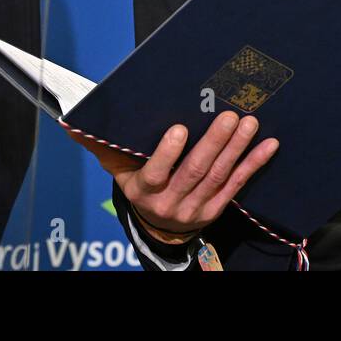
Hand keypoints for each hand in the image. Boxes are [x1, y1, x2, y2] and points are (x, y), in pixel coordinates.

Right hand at [62, 111, 278, 241]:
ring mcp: (196, 208)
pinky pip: (237, 186)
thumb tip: (72, 123)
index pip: (155, 173)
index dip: (168, 153)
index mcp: (144, 191)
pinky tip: (268, 145)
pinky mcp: (216, 208)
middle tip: (229, 115)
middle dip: (214, 143)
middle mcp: (170, 203)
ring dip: (236, 149)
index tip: (180, 128)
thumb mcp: (117, 168)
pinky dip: (253, 164)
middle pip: (194, 171)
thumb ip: (101, 144)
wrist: (158, 225)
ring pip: (218, 177)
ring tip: (249, 122)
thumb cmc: (138, 182)